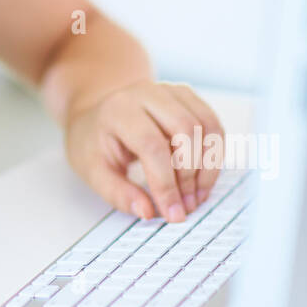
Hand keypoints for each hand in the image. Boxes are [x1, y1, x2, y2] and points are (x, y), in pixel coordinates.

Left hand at [63, 80, 225, 221]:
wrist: (98, 113)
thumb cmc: (94, 141)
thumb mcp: (93, 171)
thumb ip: (118, 194)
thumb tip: (147, 211)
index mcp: (119, 110)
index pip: (151, 145)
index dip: (166, 183)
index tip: (173, 214)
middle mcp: (147, 93)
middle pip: (185, 131)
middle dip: (190, 176)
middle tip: (186, 207)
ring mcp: (170, 91)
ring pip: (205, 126)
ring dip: (207, 168)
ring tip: (195, 196)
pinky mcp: (187, 97)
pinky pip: (213, 124)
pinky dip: (214, 154)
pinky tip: (202, 177)